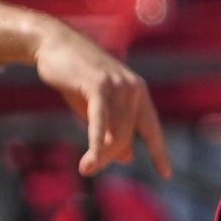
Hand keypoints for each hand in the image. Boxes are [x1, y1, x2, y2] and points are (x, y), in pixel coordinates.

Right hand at [32, 19, 171, 177]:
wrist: (55, 45)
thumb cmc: (76, 78)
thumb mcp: (97, 106)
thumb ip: (112, 128)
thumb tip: (126, 157)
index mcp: (138, 94)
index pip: (152, 129)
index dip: (159, 153)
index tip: (166, 175)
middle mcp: (134, 89)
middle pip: (127, 135)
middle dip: (109, 156)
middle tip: (90, 168)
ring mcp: (118, 86)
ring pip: (115, 131)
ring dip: (100, 154)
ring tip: (86, 168)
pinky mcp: (99, 85)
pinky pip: (101, 121)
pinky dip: (96, 142)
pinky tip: (92, 160)